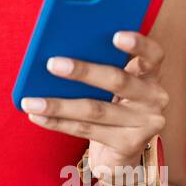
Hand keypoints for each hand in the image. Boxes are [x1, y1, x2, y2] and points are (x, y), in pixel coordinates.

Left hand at [18, 30, 169, 174]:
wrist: (120, 150)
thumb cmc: (110, 104)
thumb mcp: (110, 84)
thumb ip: (98, 64)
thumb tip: (58, 53)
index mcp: (150, 73)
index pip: (153, 54)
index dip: (138, 44)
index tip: (116, 35)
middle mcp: (154, 97)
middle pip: (118, 81)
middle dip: (83, 71)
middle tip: (52, 64)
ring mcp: (146, 123)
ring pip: (96, 110)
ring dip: (59, 105)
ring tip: (31, 100)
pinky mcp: (130, 144)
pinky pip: (87, 130)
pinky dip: (58, 123)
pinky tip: (37, 115)